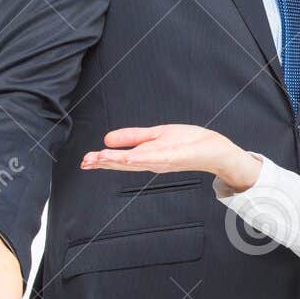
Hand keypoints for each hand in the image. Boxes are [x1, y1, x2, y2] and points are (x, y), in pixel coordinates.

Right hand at [80, 125, 261, 191]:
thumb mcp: (155, 135)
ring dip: (117, 161)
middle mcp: (151, 161)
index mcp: (145, 156)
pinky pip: (155, 158)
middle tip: (86, 162)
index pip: (120, 159)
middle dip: (104, 162)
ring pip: (135, 161)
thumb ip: (132, 137)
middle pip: (124, 163)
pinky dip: (141, 158)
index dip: (102, 160)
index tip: (85, 160)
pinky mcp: (174, 157)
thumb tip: (107, 139)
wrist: (214, 149)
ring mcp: (162, 160)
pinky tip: (128, 157)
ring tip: (99, 158)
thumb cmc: (188, 143)